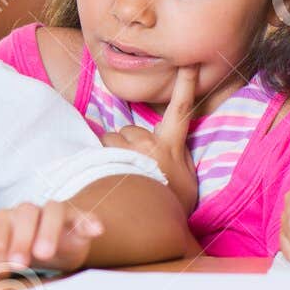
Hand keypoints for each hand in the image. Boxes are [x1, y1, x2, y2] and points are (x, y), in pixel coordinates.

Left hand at [0, 201, 103, 274]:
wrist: (50, 244)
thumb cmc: (16, 248)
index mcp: (6, 219)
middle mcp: (28, 212)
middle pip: (25, 215)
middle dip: (20, 239)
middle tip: (18, 263)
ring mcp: (52, 214)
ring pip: (52, 211)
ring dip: (49, 230)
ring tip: (46, 254)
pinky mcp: (75, 221)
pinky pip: (82, 215)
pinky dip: (88, 221)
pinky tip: (94, 231)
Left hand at [102, 65, 198, 212]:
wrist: (161, 226)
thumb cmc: (173, 202)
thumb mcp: (185, 176)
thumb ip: (175, 154)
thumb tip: (165, 142)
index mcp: (172, 144)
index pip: (181, 109)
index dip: (185, 85)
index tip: (189, 63)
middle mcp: (151, 143)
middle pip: (129, 129)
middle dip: (127, 144)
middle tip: (134, 167)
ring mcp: (131, 152)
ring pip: (112, 139)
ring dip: (113, 152)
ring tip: (122, 173)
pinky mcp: (114, 161)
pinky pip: (100, 150)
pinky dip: (100, 160)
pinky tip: (106, 176)